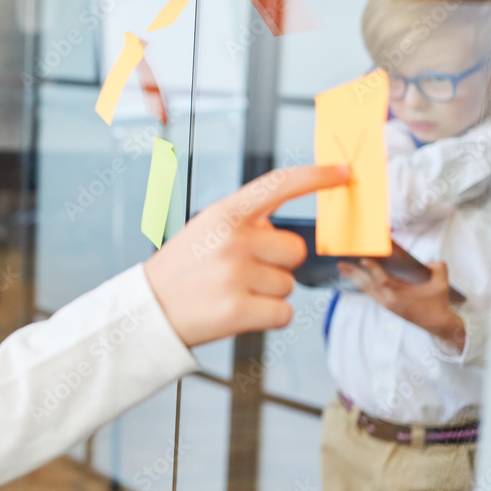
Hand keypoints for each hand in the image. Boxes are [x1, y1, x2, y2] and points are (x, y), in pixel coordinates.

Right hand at [143, 164, 350, 347]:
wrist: (148, 310)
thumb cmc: (182, 270)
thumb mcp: (204, 230)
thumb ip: (243, 224)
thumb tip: (285, 234)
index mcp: (224, 214)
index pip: (277, 185)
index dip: (314, 176)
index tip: (342, 173)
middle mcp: (232, 239)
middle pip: (295, 249)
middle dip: (278, 264)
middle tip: (243, 273)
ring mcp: (236, 274)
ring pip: (288, 285)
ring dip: (268, 293)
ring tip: (232, 292)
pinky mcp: (239, 309)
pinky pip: (284, 313)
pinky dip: (267, 317)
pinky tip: (238, 312)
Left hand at [337, 258, 464, 352]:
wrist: (438, 325)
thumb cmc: (438, 304)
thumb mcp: (442, 284)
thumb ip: (438, 268)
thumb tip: (430, 261)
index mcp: (400, 295)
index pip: (382, 280)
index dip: (373, 270)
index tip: (363, 260)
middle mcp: (389, 300)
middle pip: (368, 284)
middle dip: (354, 273)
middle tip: (340, 264)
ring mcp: (386, 304)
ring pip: (367, 289)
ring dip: (354, 278)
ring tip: (341, 269)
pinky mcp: (387, 306)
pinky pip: (371, 293)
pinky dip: (361, 285)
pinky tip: (354, 279)